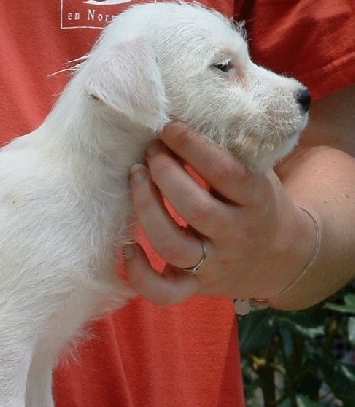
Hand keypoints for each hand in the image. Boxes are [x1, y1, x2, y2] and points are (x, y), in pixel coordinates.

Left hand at [123, 122, 316, 305]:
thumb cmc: (256, 203)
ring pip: (173, 246)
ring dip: (147, 210)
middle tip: (149, 152)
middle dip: (165, 175)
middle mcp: (235, 235)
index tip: (169, 128)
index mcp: (256, 200)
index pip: (226, 172)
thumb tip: (180, 114)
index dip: (193, 147)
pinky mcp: (194, 287)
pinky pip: (164, 293)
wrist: (281, 258)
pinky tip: (126, 246)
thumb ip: (229, 152)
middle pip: (194, 209)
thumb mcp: (256, 174)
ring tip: (135, 177)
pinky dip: (140, 275)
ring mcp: (213, 264)